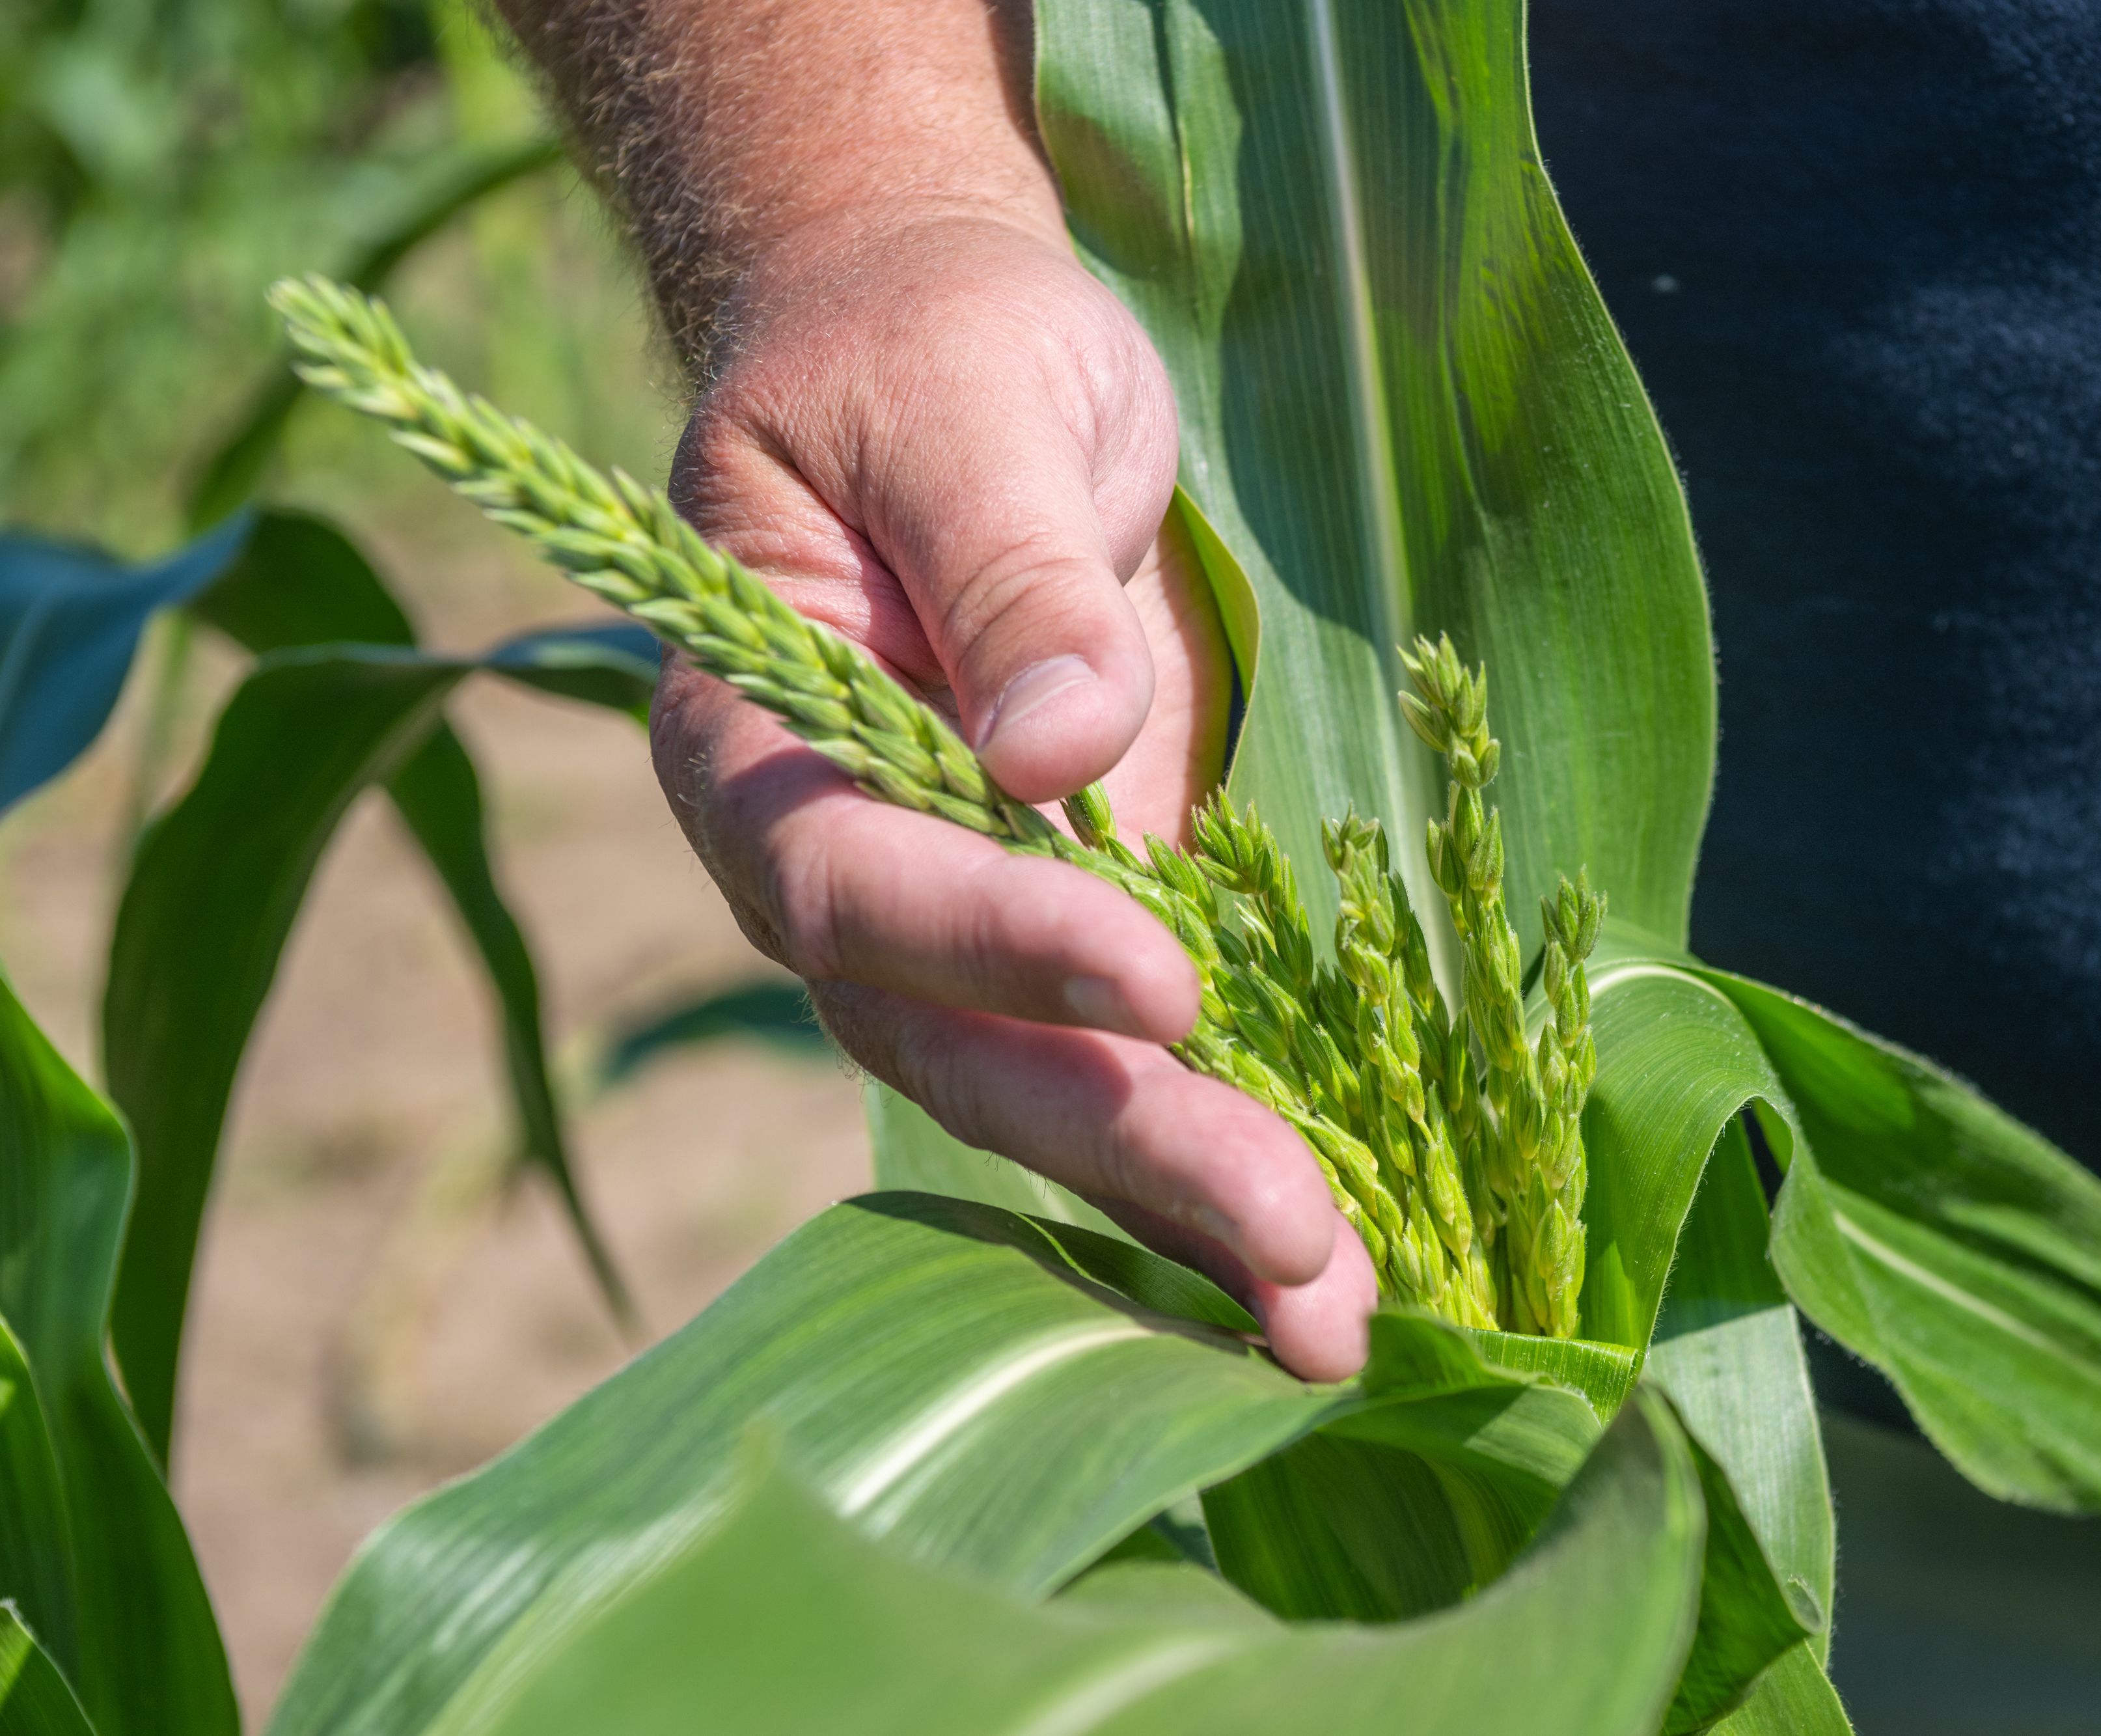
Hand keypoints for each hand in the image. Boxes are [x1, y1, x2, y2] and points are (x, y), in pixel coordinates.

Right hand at [650, 210, 1375, 1377]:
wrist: (951, 356)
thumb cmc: (929, 345)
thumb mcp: (969, 404)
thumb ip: (1004, 570)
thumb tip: (1058, 754)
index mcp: (750, 741)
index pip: (851, 883)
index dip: (999, 945)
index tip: (1162, 981)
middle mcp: (833, 866)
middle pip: (954, 1046)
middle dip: (1125, 1145)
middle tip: (1297, 1247)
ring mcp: (950, 913)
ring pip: (1042, 1091)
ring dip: (1186, 1206)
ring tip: (1335, 1319)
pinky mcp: (1063, 920)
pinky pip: (1127, 1057)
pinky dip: (1220, 1145)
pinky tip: (1324, 1246)